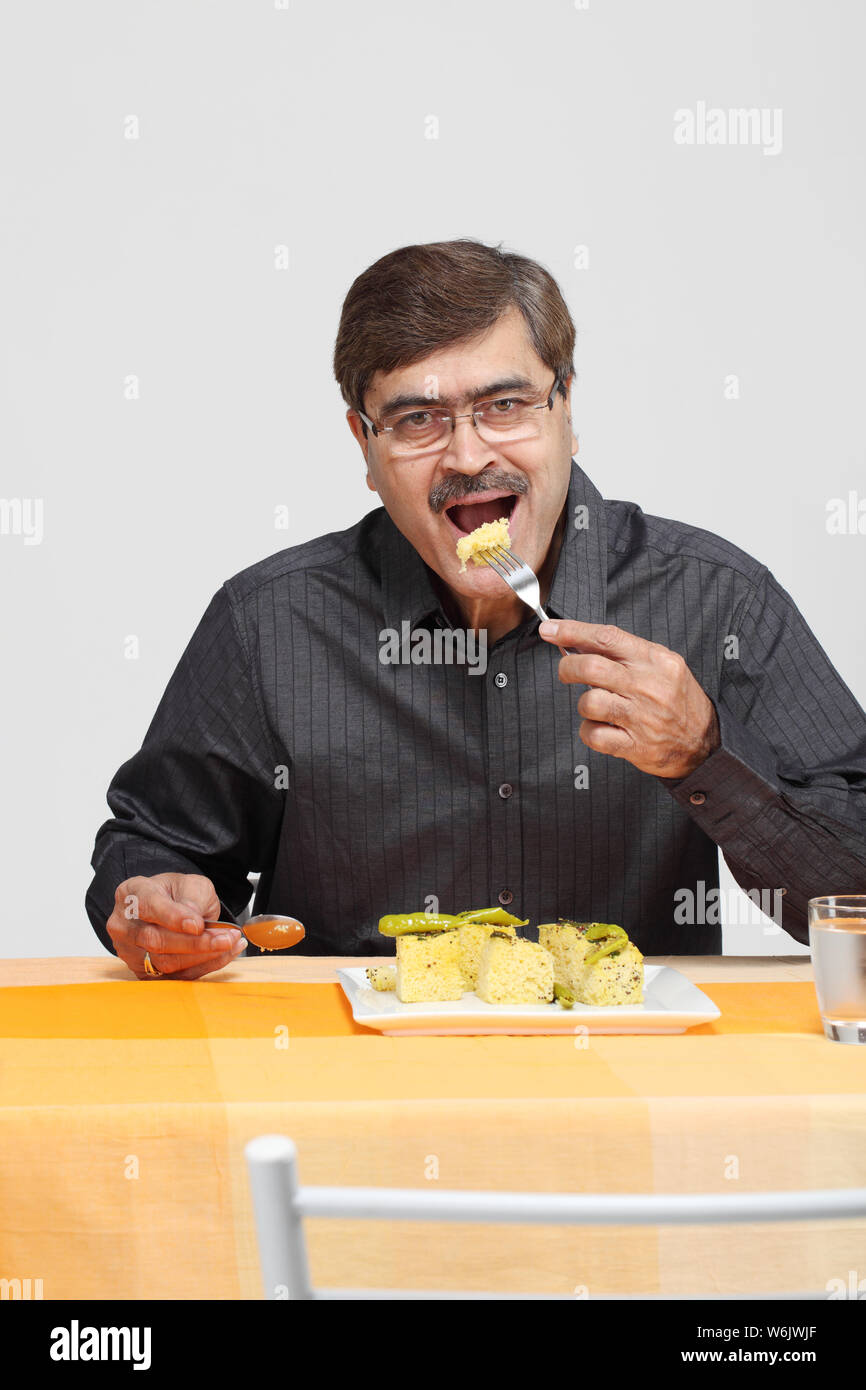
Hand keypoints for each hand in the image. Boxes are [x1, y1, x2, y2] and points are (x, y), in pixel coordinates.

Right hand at [106, 872, 246, 979]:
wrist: (168, 908)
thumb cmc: (176, 894)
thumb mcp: (189, 883)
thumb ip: (192, 897)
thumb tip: (195, 922)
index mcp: (131, 894)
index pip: (148, 906)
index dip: (173, 917)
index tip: (198, 924)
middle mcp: (123, 925)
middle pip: (155, 940)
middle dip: (196, 942)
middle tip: (227, 937)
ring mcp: (130, 952)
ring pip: (165, 963)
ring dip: (203, 956)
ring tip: (230, 943)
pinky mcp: (143, 973)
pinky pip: (175, 976)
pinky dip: (204, 967)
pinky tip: (223, 955)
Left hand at [538, 619, 720, 778]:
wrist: (705, 742)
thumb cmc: (677, 699)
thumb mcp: (662, 665)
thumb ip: (625, 653)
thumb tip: (579, 642)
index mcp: (655, 660)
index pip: (607, 637)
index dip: (572, 631)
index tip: (550, 630)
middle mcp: (648, 686)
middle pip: (592, 667)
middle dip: (568, 667)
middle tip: (567, 672)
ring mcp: (641, 717)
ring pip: (589, 702)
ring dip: (583, 703)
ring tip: (595, 705)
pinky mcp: (635, 745)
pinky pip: (594, 735)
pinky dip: (589, 731)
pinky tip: (600, 727)